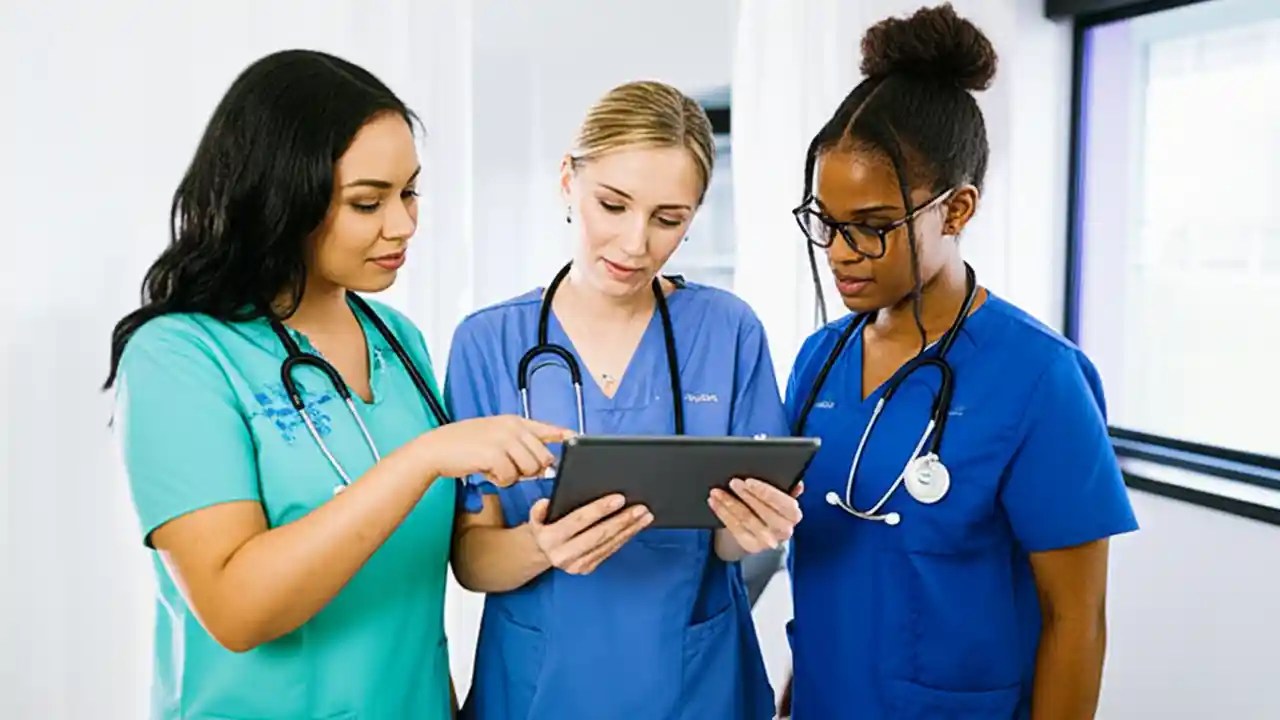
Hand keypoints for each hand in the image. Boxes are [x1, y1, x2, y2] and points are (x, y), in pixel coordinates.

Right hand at [416, 415, 573, 486]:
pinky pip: (510, 477)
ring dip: (514, 477)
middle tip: (509, 469)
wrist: (436, 449)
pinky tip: (486, 472)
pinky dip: (499, 481)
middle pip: (542, 457)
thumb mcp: (494, 438)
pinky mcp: (494, 453)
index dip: (561, 435)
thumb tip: (544, 467)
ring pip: (528, 469)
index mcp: (513, 422)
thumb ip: (519, 447)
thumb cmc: (465, 447)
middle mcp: (511, 427)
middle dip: (531, 470)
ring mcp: (503, 439)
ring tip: (495, 469)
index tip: (575, 438)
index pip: (545, 428)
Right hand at [525, 495, 651, 574]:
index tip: (619, 499)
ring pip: (608, 545)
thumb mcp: (536, 515)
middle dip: (622, 521)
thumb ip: (539, 509)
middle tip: (641, 509)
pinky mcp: (587, 569)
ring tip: (645, 516)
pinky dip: (624, 538)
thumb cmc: (545, 526)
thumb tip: (547, 503)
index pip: (578, 521)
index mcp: (549, 538)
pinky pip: (609, 551)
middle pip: (599, 535)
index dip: (599, 510)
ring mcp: (576, 565)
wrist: (541, 552)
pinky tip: (635, 528)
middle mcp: (563, 555)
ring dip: (629, 530)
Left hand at [709, 478, 803, 553]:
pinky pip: (735, 528)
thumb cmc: (770, 508)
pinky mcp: (752, 546)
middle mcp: (784, 530)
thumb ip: (788, 489)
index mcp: (794, 514)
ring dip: (729, 503)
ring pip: (746, 519)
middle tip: (732, 482)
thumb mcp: (780, 498)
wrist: (761, 532)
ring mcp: (768, 541)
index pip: (783, 503)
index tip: (749, 481)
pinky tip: (715, 503)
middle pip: (763, 511)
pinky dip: (722, 513)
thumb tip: (797, 483)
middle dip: (745, 495)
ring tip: (717, 492)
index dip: (765, 491)